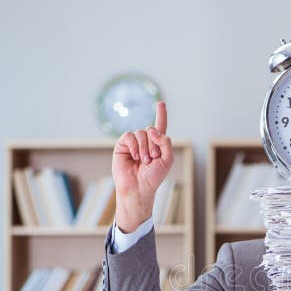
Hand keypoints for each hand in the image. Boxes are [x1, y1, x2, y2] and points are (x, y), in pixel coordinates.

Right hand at [112, 101, 172, 232]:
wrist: (139, 187)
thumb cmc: (154, 176)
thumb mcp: (167, 159)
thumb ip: (165, 142)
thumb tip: (152, 130)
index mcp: (157, 144)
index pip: (160, 126)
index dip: (161, 114)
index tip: (161, 103)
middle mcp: (145, 141)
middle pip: (151, 130)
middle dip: (154, 144)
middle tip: (153, 158)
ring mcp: (133, 142)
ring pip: (141, 133)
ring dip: (145, 147)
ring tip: (144, 161)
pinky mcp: (122, 145)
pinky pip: (129, 136)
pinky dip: (134, 146)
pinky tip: (134, 156)